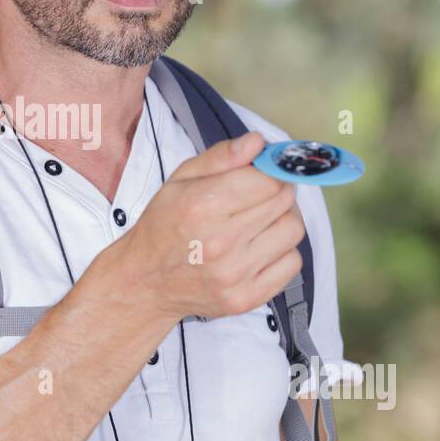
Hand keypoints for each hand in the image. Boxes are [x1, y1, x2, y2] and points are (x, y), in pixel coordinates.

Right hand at [105, 131, 304, 322]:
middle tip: (261, 195)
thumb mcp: (180, 180)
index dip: (269, 171)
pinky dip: (283, 251)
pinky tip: (261, 247)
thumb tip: (258, 143)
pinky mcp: (246, 297)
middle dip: (277, 191)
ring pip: (293, 230)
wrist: (146, 281)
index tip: (262, 174)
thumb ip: (221, 157)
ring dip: (283, 219)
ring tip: (261, 221)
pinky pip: (292, 264)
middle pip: (283, 201)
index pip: (266, 179)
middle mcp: (220, 241)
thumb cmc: (163, 226)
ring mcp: (235, 273)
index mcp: (202, 205)